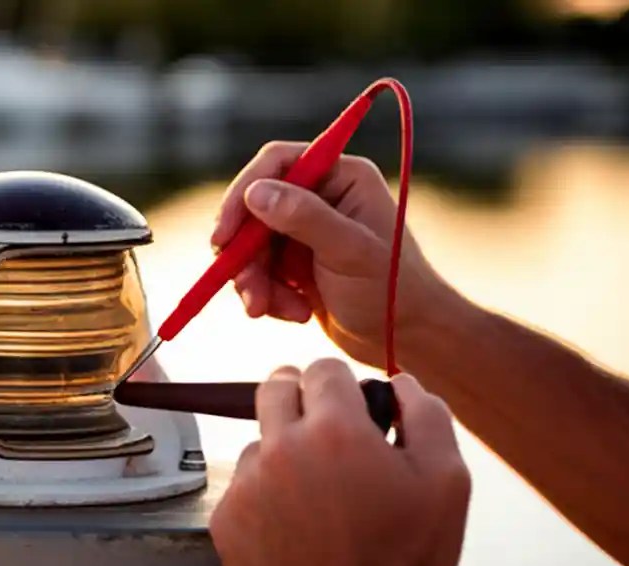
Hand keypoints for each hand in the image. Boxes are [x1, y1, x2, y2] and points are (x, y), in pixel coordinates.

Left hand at [209, 360, 470, 565]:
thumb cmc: (409, 562)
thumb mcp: (447, 480)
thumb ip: (426, 415)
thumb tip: (400, 384)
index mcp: (334, 431)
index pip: (322, 370)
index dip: (340, 382)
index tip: (347, 400)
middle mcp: (280, 450)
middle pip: (274, 389)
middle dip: (298, 395)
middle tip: (320, 423)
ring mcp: (246, 488)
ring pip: (259, 445)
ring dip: (282, 455)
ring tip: (317, 499)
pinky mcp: (225, 524)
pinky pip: (241, 492)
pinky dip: (263, 500)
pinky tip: (295, 530)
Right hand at [211, 142, 460, 367]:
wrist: (405, 340)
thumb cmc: (392, 291)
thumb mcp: (348, 252)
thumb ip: (304, 218)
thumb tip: (255, 193)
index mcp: (342, 177)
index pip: (277, 163)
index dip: (243, 192)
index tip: (224, 234)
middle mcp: (322, 197)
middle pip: (256, 208)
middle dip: (246, 253)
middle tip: (244, 287)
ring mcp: (307, 231)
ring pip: (252, 245)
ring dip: (255, 281)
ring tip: (270, 309)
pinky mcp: (296, 264)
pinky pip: (261, 272)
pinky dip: (268, 295)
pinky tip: (295, 313)